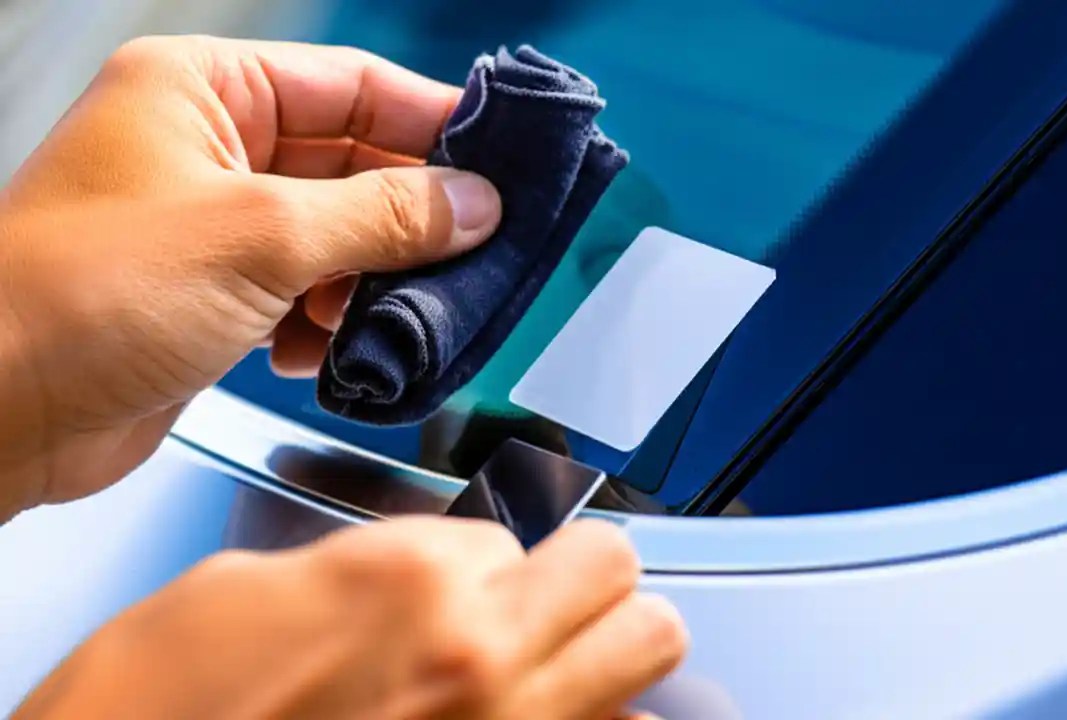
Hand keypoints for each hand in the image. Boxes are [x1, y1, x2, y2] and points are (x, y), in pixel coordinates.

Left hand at [0, 36, 501, 518]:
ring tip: (409, 311)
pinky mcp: (213, 297)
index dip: (432, 119)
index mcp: (204, 91)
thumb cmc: (82, 295)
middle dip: (413, 214)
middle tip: (486, 243)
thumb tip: (472, 203)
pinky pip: (306, 294)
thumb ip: (381, 217)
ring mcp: (212, 226)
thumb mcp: (258, 236)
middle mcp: (209, 150)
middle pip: (352, 165)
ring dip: (377, 279)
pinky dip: (333, 325)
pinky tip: (339, 352)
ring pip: (337, 237)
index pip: (351, 85)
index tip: (503, 154)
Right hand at [13, 518, 685, 719]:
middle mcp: (482, 651)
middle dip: (579, 577)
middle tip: (542, 601)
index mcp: (411, 579)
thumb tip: (422, 573)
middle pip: (613, 568)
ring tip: (565, 657)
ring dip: (613, 641)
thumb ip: (366, 569)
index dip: (482, 560)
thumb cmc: (160, 706)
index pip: (511, 532)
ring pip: (650, 644)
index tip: (459, 584)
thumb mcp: (249, 590)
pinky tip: (558, 717)